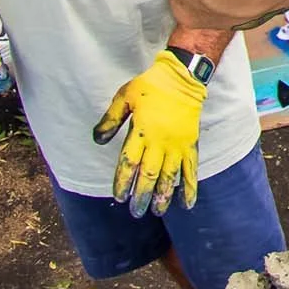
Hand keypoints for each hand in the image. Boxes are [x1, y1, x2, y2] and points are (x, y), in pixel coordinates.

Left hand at [92, 51, 206, 216]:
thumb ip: (110, 119)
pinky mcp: (191, 143)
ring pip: (170, 175)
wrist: (182, 76)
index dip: (124, 181)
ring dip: (164, 196)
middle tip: (136, 212)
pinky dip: (190, 186)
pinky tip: (186, 203)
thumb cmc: (150, 85)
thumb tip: (96, 140)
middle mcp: (160, 142)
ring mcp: (177, 144)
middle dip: (142, 195)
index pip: (130, 162)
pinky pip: (191, 168)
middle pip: (149, 174)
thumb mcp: (124, 97)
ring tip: (158, 212)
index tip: (119, 197)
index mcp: (142, 131)